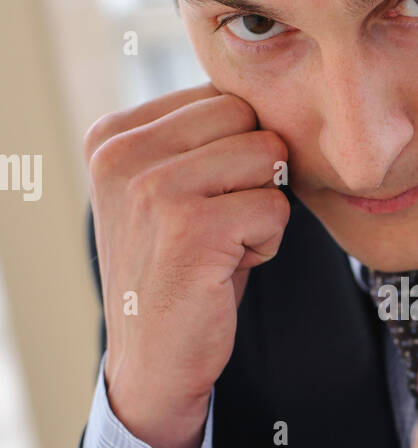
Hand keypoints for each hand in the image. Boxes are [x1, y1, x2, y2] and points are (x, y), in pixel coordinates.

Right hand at [84, 83, 289, 447]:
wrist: (155, 362)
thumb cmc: (178, 271)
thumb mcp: (172, 189)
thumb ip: (200, 136)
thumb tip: (273, 86)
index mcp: (113, 135)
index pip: (221, 96)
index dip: (236, 152)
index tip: (201, 203)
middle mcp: (123, 153)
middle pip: (248, 118)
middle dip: (255, 174)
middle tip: (219, 226)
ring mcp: (153, 189)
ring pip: (268, 157)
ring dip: (262, 208)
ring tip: (221, 246)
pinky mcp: (190, 228)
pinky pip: (275, 207)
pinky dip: (267, 243)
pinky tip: (227, 269)